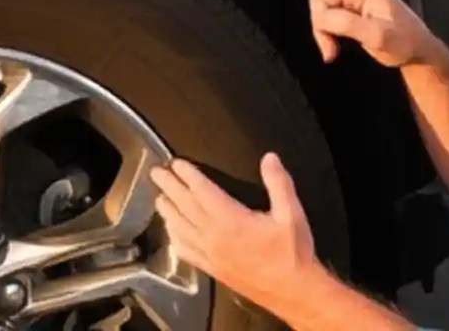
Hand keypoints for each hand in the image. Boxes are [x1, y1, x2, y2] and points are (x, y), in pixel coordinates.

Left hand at [150, 153, 319, 316]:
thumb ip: (279, 183)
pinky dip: (176, 240)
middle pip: (186, 207)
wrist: (292, 291)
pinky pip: (187, 252)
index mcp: (231, 221)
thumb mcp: (291, 213)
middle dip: (170, 188)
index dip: (188, 176)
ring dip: (168, 212)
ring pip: (181, 229)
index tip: (176, 164)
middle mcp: (215, 237)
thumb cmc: (292, 253)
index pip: (203, 192)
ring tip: (159, 199)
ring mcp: (211, 255)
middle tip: (156, 173)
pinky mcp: (213, 269)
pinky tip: (172, 234)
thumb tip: (269, 159)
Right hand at [276, 0, 437, 66]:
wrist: (419, 54)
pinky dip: (327, 35)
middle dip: (320, 24)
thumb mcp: (378, 36)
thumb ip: (348, 24)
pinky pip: (329, 20)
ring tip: (333, 53)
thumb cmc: (404, 42)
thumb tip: (322, 18)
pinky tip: (333, 51)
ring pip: (322, 11)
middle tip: (330, 49)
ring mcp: (355, 2)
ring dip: (323, 33)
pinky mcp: (353, 15)